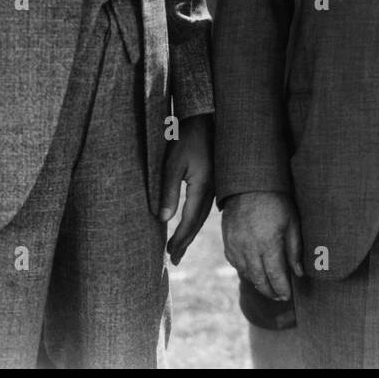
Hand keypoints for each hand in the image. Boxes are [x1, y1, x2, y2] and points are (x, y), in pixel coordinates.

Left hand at [159, 113, 214, 264]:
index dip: (179, 239)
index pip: (190, 220)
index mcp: (203, 186)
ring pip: (203, 216)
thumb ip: (168, 190)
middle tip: (173, 260)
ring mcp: (215, 185)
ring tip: (179, 248)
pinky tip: (190, 223)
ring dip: (190, 233)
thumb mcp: (172, 162)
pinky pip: (205, 206)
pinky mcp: (213, 180)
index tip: (168, 254)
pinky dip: (195, 219)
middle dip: (185, 242)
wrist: (205, 118)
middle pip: (198, 222)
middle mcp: (212, 189)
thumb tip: (163, 218)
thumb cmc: (186, 137)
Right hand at [222, 190, 303, 300]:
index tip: (288, 296)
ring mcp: (236, 245)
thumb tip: (298, 272)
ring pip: (246, 274)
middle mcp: (249, 248)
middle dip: (271, 291)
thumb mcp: (292, 222)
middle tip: (280, 297)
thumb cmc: (276, 201)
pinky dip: (245, 271)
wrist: (249, 183)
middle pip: (260, 279)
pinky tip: (253, 273)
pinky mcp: (227, 241)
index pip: (275, 275)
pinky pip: (235, 263)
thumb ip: (294, 249)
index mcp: (268, 243)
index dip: (282, 288)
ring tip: (268, 288)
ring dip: (258, 283)